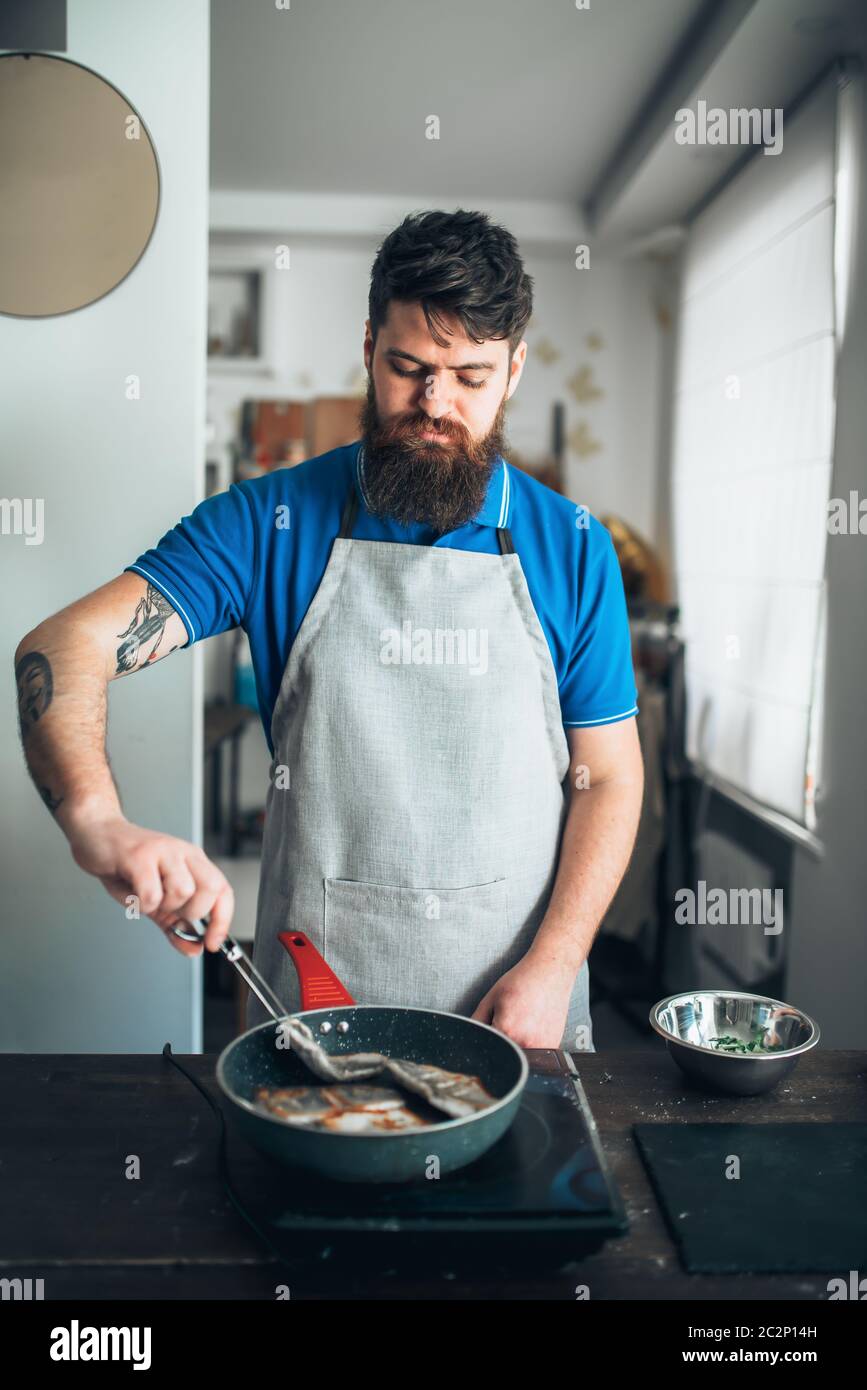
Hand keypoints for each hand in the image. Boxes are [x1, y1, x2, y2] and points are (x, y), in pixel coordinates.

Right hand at [66, 812, 233, 954]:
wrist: (96, 834)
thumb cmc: (125, 865)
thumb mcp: (156, 899)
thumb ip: (175, 925)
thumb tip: (194, 949)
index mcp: (193, 861)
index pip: (223, 891)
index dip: (222, 921)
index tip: (212, 943)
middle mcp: (183, 853)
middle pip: (211, 889)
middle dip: (192, 913)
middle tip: (169, 911)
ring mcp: (163, 852)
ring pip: (183, 892)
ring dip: (163, 906)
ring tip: (146, 896)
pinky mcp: (139, 856)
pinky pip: (151, 893)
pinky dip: (142, 904)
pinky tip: (132, 893)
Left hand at [470, 952, 577, 1047]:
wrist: (550, 972)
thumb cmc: (522, 981)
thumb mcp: (491, 998)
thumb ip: (476, 1022)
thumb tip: (468, 1038)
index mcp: (506, 1029)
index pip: (487, 1048)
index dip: (487, 1039)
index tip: (492, 1026)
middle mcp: (525, 1042)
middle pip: (504, 1053)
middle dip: (501, 1041)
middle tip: (510, 1018)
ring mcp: (541, 1046)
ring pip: (519, 1055)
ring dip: (516, 1044)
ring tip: (521, 1020)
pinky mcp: (553, 1046)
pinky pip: (535, 1054)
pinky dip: (530, 1043)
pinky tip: (532, 1025)